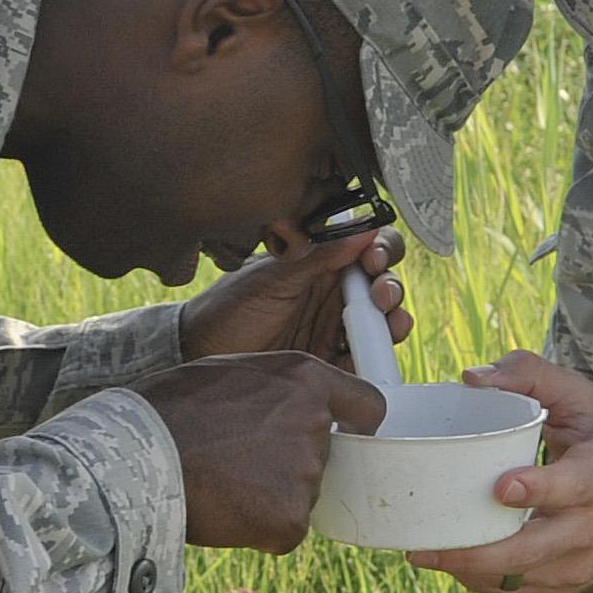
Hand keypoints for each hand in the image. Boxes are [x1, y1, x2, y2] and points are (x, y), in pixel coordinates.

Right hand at [136, 353, 386, 552]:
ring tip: (221, 486)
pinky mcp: (290, 519)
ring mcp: (305, 472)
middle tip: (239, 467)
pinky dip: (259, 532)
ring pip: (301, 496)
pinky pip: (284, 532)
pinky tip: (223, 513)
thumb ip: (271, 389)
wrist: (134, 459)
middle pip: (324, 457)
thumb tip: (281, 405)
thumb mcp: (227, 373)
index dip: (356, 425)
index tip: (344, 437)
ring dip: (269, 499)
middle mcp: (315, 421)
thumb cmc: (166, 411)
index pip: (367, 403)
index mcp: (304, 378)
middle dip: (290, 467)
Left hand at [178, 226, 406, 364]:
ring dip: (393, 319)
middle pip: (380, 284)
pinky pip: (364, 359)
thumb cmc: (228, 309)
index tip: (374, 257)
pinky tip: (374, 352)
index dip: (379, 249)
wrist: (199, 355)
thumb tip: (360, 231)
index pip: (363, 248)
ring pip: (379, 321)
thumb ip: (317, 255)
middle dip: (389, 285)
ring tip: (389, 322)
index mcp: (318, 263)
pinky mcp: (330, 362)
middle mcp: (330, 292)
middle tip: (379, 293)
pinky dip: (377, 357)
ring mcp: (332, 327)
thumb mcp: (272, 277)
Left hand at [406, 351, 592, 592]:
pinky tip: (460, 564)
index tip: (501, 487)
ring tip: (428, 553)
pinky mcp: (575, 586)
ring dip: (471, 572)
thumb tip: (472, 378)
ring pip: (520, 580)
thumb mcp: (588, 399)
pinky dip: (487, 583)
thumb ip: (530, 376)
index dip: (537, 490)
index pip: (571, 487)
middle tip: (425, 547)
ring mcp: (585, 562)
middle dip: (474, 554)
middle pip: (530, 551)